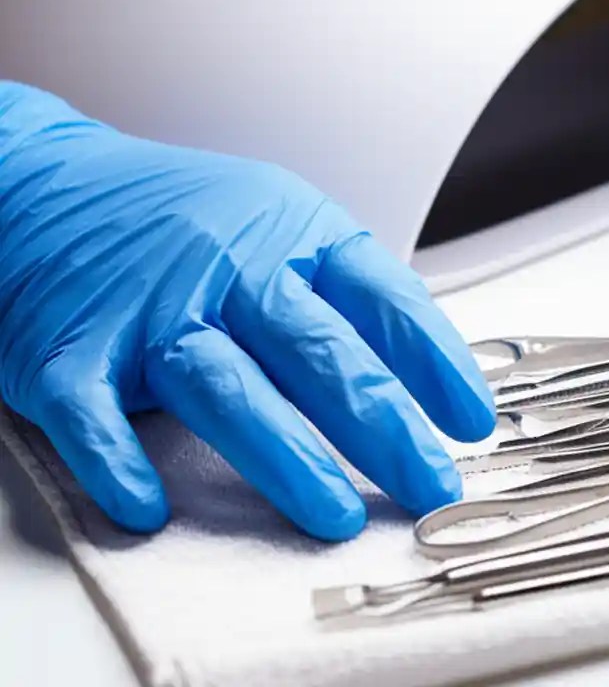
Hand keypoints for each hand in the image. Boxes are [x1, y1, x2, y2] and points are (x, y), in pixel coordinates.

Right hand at [0, 82, 495, 540]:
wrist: (40, 184)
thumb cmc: (181, 223)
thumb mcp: (279, 228)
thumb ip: (345, 296)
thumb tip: (433, 379)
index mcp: (293, 237)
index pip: (384, 299)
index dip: (437, 363)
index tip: (473, 423)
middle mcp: (227, 270)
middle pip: (321, 353)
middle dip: (385, 427)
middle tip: (430, 487)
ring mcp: (147, 312)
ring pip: (228, 389)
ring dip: (286, 458)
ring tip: (336, 516)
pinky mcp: (67, 354)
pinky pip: (92, 416)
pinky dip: (119, 463)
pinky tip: (152, 509)